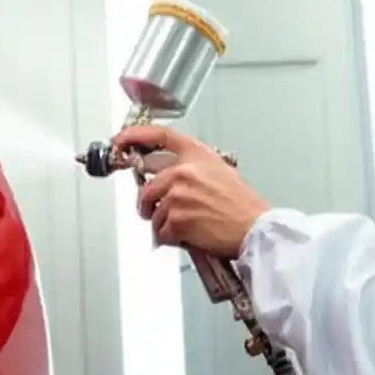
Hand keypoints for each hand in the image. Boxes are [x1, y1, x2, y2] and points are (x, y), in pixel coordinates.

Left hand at [113, 125, 270, 257]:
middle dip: (147, 203)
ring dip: (163, 224)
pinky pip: (160, 232)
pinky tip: (188, 236)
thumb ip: (189, 167)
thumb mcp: (218, 170)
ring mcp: (178, 196)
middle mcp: (183, 171)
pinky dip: (170, 238)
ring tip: (186, 226)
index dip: (133, 135)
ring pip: (152, 213)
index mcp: (196, 155)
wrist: (255, 228)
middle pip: (145, 187)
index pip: (158, 135)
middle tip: (156, 211)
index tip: (120, 141)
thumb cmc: (242, 204)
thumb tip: (164, 174)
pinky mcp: (177, 220)